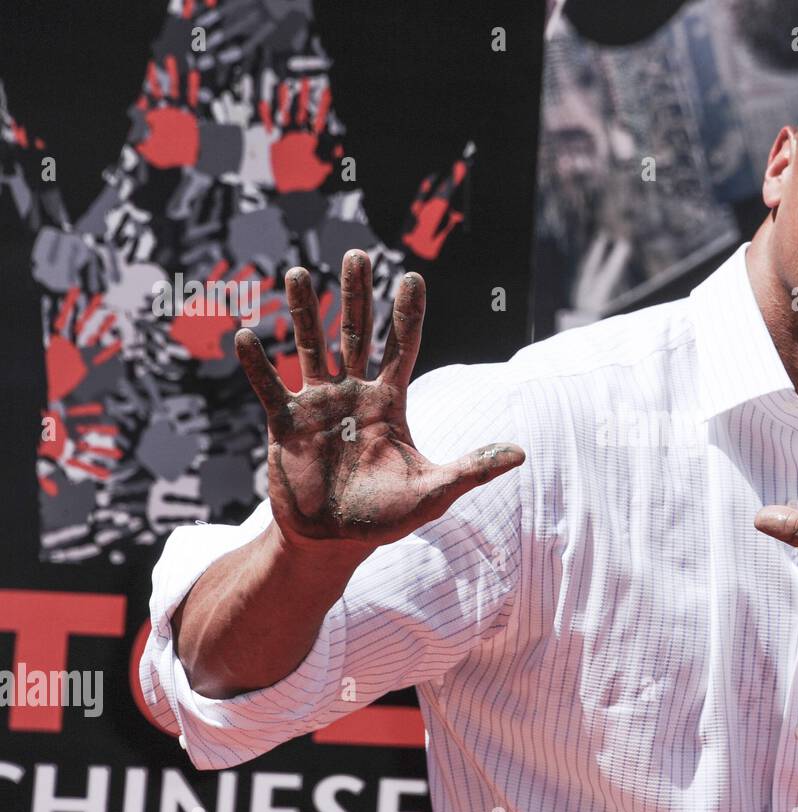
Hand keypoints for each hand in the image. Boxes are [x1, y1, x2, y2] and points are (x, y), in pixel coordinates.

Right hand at [234, 250, 523, 549]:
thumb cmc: (385, 517)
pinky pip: (269, 388)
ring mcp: (318, 406)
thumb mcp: (433, 492)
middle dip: (356, 294)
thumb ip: (471, 469)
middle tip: (357, 254)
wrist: (335, 541)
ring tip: (296, 272)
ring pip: (311, 347)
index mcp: (390, 403)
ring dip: (303, 312)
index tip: (412, 277)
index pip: (403, 347)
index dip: (407, 314)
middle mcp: (354, 394)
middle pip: (356, 333)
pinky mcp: (286, 424)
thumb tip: (521, 453)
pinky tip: (247, 335)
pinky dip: (258, 365)